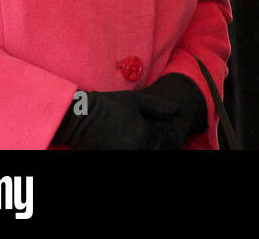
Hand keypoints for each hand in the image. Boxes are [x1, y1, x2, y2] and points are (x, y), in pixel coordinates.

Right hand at [52, 74, 206, 149]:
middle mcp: (136, 149)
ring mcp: (123, 155)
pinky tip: (128, 141)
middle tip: (141, 131)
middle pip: (156, 149)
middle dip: (158, 143)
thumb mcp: (136, 101)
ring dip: (147, 146)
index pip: (164, 138)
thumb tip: (179, 111)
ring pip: (145, 151)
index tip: (163, 127)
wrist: (79, 118)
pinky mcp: (112, 157)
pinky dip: (135, 148)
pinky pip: (130, 154)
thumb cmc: (107, 105)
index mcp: (144, 134)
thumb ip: (159, 107)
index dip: (166, 133)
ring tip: (135, 135)